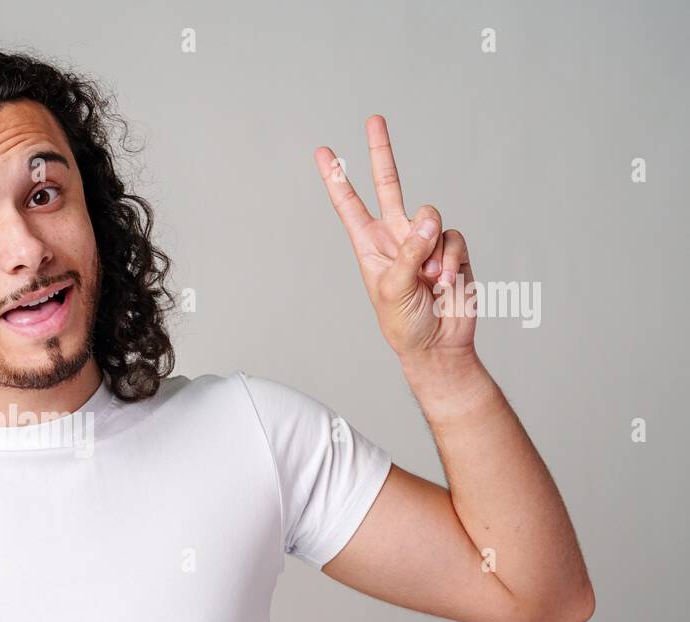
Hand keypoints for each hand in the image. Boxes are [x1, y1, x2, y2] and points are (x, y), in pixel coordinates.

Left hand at [314, 115, 477, 359]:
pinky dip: (451, 261)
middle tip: (373, 119)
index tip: (324, 153)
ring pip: (432, 218)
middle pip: (389, 185)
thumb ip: (409, 252)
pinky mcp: (452, 248)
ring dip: (433, 252)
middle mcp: (396, 236)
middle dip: (382, 152)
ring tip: (429, 281)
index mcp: (369, 245)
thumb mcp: (393, 290)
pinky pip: (455, 238)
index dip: (338, 179)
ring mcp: (425, 240)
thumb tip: (428, 218)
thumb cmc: (404, 323)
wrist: (438, 344)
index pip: (350, 205)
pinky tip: (446, 282)